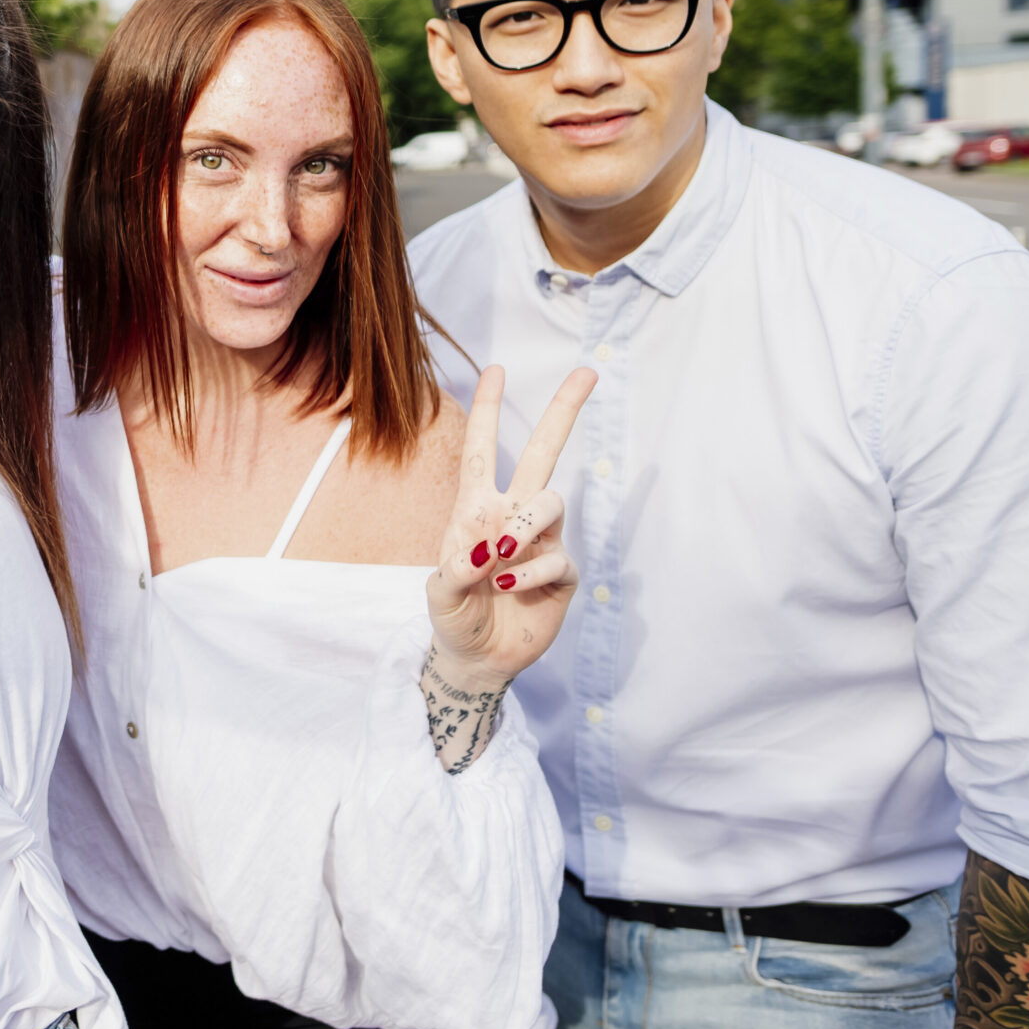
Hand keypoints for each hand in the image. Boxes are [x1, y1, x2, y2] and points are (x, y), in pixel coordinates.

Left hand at [424, 364, 595, 689]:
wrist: (476, 658)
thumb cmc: (454, 616)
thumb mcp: (440, 593)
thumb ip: (456, 570)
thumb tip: (488, 550)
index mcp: (475, 509)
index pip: (481, 451)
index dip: (487, 411)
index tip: (495, 369)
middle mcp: (512, 517)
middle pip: (543, 453)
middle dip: (563, 412)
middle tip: (588, 372)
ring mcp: (541, 543)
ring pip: (552, 502)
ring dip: (527, 523)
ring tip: (501, 552)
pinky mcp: (561, 575)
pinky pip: (557, 558)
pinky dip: (531, 573)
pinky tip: (511, 588)